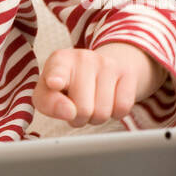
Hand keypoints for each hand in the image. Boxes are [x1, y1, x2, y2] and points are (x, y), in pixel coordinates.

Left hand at [32, 43, 162, 126]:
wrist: (100, 67)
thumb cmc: (68, 85)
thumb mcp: (48, 92)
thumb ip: (49, 103)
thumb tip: (69, 112)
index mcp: (59, 60)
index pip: (57, 71)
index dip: (56, 78)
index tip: (54, 83)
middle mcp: (83, 58)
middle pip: (83, 109)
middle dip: (80, 118)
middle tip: (77, 108)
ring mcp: (108, 64)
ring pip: (103, 112)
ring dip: (96, 117)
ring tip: (91, 104)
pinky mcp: (127, 73)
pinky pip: (122, 108)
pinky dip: (114, 113)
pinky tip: (108, 101)